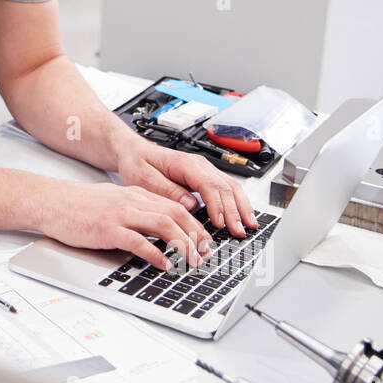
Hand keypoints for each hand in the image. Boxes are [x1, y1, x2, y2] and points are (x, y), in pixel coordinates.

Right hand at [40, 182, 213, 268]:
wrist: (51, 202)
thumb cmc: (78, 205)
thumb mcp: (113, 202)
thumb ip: (135, 211)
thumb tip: (155, 228)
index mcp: (135, 195)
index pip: (175, 206)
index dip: (195, 225)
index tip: (204, 241)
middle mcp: (132, 201)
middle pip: (176, 214)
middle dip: (196, 236)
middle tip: (205, 254)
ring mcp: (121, 214)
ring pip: (164, 225)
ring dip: (183, 245)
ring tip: (190, 261)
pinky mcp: (108, 229)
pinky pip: (139, 241)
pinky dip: (156, 254)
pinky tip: (163, 264)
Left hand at [117, 140, 256, 236]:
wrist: (134, 151)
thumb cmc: (137, 163)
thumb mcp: (144, 179)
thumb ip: (168, 191)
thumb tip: (190, 204)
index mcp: (185, 164)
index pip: (209, 186)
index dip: (218, 206)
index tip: (221, 224)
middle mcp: (199, 165)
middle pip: (225, 187)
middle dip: (235, 210)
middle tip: (240, 231)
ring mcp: (204, 169)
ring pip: (230, 187)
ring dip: (241, 207)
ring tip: (249, 226)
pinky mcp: (204, 176)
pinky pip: (226, 188)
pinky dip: (236, 202)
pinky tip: (242, 215)